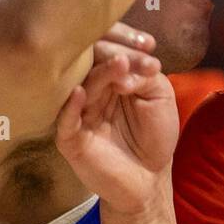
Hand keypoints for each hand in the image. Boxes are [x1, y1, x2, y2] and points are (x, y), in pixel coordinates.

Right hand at [55, 23, 178, 215]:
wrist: (149, 180)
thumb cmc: (154, 136)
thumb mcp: (159, 97)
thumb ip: (145, 76)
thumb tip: (123, 63)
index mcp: (111, 76)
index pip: (109, 49)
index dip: (125, 43)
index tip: (149, 46)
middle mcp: (91, 89)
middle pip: (92, 62)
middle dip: (115, 56)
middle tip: (133, 58)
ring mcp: (78, 112)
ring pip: (82, 84)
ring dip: (101, 73)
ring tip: (121, 64)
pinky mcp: (70, 138)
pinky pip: (64, 119)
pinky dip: (71, 105)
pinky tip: (81, 92)